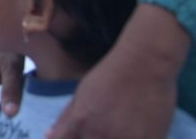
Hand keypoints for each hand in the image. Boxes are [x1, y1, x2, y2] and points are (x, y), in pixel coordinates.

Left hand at [47, 5, 186, 138]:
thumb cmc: (110, 76)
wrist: (145, 64)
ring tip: (119, 125)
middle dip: (91, 138)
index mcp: (81, 121)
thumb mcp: (81, 94)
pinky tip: (134, 130)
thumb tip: (49, 136)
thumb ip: (65, 119)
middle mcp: (100, 134)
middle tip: (102, 124)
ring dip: (113, 138)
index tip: (79, 131)